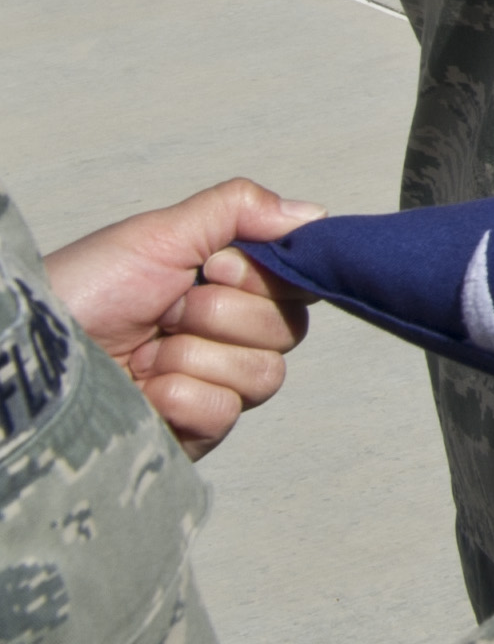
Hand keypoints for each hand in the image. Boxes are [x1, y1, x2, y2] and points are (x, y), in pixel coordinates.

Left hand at [40, 179, 321, 456]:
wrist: (27, 358)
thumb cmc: (80, 290)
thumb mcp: (158, 233)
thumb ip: (240, 209)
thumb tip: (315, 213)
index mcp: (224, 289)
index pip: (297, 286)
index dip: (266, 276)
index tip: (215, 266)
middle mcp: (224, 340)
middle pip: (289, 330)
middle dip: (223, 313)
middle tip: (169, 310)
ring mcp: (209, 389)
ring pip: (264, 374)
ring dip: (198, 355)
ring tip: (149, 354)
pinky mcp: (190, 434)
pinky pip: (225, 412)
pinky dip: (182, 395)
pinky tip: (145, 390)